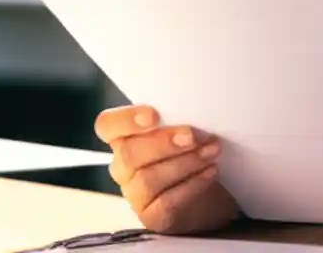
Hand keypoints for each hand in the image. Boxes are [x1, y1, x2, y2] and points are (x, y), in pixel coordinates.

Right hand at [95, 105, 239, 233]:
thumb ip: (178, 118)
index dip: (125, 119)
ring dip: (185, 162)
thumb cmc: (194, 153)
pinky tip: (210, 172)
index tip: (154, 115)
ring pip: (148, 179)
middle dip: (164, 143)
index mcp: (125, 138)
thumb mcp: (185, 131)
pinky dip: (192, 185)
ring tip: (212, 151)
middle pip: (129, 153)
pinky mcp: (152, 217)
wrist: (214, 193)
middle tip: (193, 136)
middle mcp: (123, 167)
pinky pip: (166, 202)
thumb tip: (193, 106)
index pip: (107, 125)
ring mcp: (135, 194)